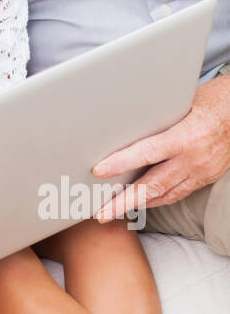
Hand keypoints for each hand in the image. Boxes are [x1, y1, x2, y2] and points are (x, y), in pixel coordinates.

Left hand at [92, 73, 229, 218]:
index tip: (99, 171)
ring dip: (138, 205)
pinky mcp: (207, 178)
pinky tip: (143, 202)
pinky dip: (158, 199)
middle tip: (102, 213)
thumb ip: (159, 114)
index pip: (147, 152)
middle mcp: (194, 159)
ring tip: (114, 212)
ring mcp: (202, 172)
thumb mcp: (185, 100)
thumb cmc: (214, 100)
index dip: (121, 163)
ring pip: (165, 195)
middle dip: (124, 201)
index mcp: (187, 136)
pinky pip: (178, 193)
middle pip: (153, 185)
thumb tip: (126, 120)